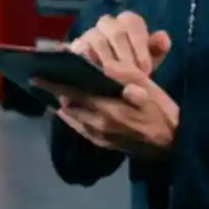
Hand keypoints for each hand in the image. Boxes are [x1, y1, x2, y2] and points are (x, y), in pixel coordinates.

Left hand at [38, 64, 179, 159]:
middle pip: (67, 106)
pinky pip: (79, 127)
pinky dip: (72, 115)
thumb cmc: (159, 109)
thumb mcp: (143, 84)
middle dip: (57, 92)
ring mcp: (98, 136)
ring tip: (57, 91)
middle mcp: (96, 124)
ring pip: (71, 117)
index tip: (36, 76)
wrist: (172, 143)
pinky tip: (72, 107)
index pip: (71, 93)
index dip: (53, 84)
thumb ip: (118, 74)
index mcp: (105, 108)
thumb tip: (97, 66)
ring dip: (64, 103)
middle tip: (47, 79)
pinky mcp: (102, 143)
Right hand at [70, 11, 171, 74]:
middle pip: (116, 32)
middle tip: (132, 77)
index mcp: (128, 20)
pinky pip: (81, 51)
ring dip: (109, 61)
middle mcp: (107, 22)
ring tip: (116, 79)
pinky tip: (99, 78)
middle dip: (126, 56)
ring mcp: (89, 33)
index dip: (140, 46)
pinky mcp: (75, 47)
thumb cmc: (132, 65)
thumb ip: (157, 49)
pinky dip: (91, 64)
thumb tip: (163, 38)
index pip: (133, 23)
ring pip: (98, 40)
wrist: (105, 78)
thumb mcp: (148, 59)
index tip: (145, 69)